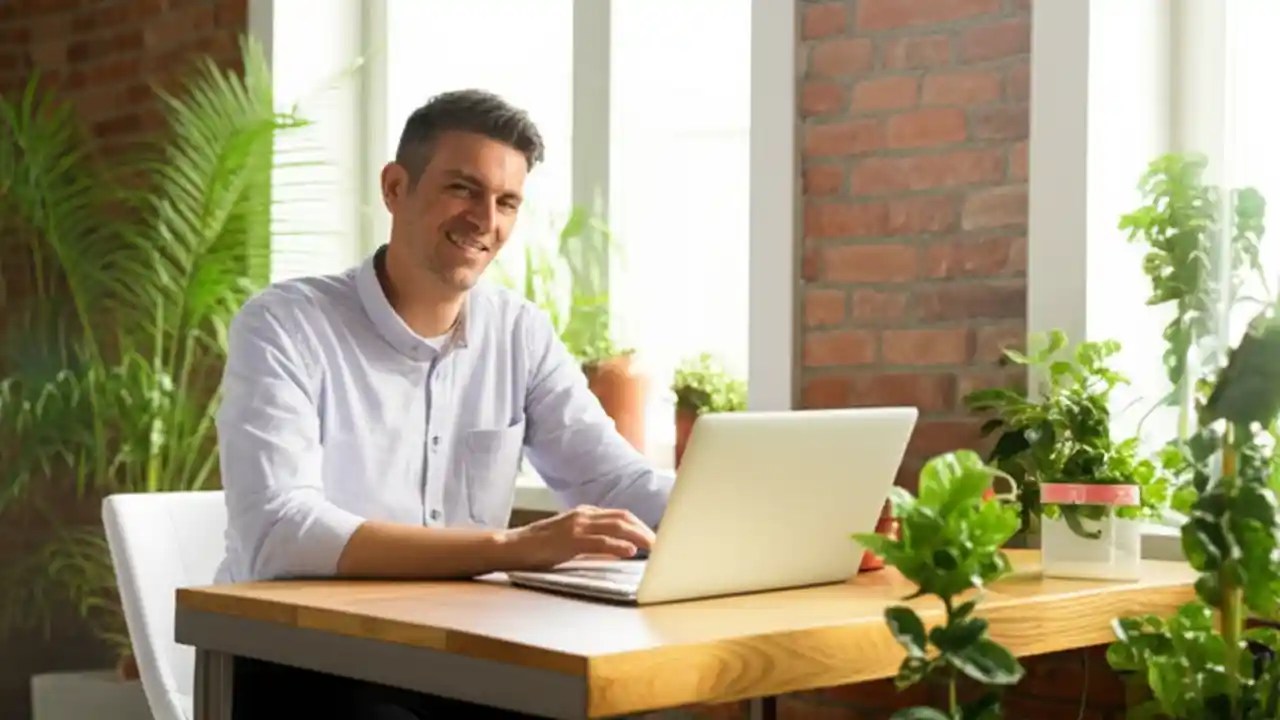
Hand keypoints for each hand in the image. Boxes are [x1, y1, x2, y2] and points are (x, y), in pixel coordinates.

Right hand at [499, 505, 654, 569]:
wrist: (512, 546)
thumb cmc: (540, 546)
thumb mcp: (570, 539)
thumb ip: (592, 540)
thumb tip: (619, 550)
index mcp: (585, 513)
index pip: (621, 514)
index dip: (640, 525)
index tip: (655, 537)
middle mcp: (584, 514)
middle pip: (624, 517)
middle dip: (645, 529)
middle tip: (662, 544)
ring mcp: (576, 525)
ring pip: (616, 525)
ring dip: (638, 536)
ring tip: (654, 547)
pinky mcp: (569, 540)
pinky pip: (599, 540)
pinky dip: (617, 545)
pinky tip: (630, 551)